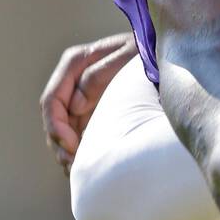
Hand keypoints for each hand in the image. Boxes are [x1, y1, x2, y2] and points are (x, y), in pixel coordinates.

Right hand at [40, 32, 138, 173]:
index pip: (52, 99)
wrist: (167, 51)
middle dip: (60, 143)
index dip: (56, 126)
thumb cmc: (149, 49)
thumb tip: (76, 106)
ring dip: (67, 149)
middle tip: (73, 165)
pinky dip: (80, 148)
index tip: (71, 146)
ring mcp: (83, 94)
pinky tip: (85, 163)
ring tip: (76, 169)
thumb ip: (100, 75)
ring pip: (64, 127)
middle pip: (55, 117)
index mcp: (76, 63)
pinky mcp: (95, 107)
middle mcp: (75, 79)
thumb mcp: (129, 56)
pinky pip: (79, 130)